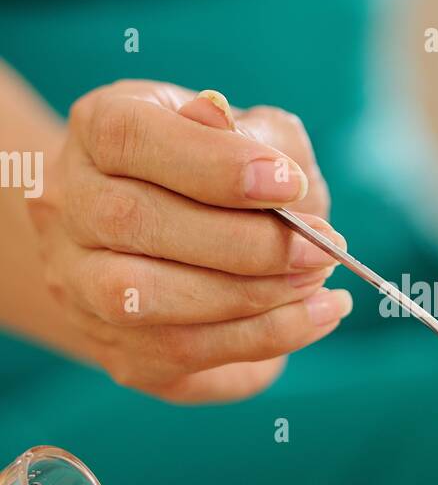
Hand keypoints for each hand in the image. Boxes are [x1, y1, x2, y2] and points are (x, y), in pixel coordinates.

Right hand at [29, 80, 351, 402]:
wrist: (163, 242)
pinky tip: (313, 317)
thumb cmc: (217, 173)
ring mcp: (78, 284)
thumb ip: (262, 138)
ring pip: (143, 300)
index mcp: (97, 130)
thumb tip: (277, 168)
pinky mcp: (112, 347)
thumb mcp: (244, 130)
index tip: (290, 183)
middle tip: (322, 247)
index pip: (132, 138)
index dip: (213, 163)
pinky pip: (177, 354)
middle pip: (133, 223)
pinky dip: (259, 339)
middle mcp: (67, 207)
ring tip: (320, 284)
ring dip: (250, 299)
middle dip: (246, 243)